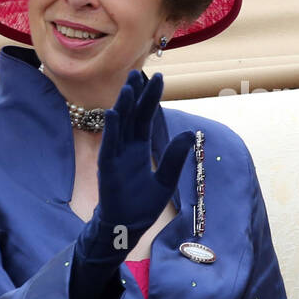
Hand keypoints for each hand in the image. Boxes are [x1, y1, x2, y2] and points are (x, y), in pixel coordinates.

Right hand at [94, 70, 193, 244]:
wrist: (127, 227)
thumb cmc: (142, 204)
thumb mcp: (166, 179)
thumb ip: (175, 156)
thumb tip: (190, 132)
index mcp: (139, 148)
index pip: (146, 117)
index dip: (151, 98)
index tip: (159, 78)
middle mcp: (126, 148)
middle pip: (131, 115)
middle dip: (135, 94)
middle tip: (138, 72)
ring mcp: (115, 156)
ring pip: (119, 126)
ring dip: (123, 106)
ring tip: (128, 86)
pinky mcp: (107, 168)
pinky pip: (109, 145)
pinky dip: (112, 129)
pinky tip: (114, 113)